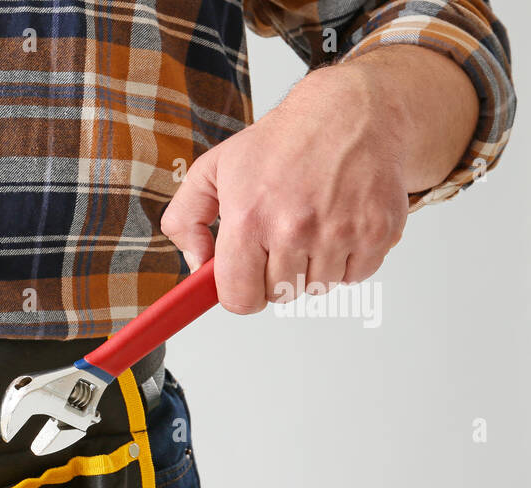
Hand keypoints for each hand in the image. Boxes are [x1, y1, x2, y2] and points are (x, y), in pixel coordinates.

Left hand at [162, 46, 477, 313]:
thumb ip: (186, 220)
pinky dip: (347, 259)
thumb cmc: (282, 142)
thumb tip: (196, 266)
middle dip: (276, 275)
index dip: (240, 293)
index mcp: (248, 218)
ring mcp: (340, 232)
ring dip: (313, 267)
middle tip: (280, 239)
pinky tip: (339, 225)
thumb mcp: (212, 170)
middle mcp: (294, 228)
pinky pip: (355, 275)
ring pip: (318, 288)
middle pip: (280, 296)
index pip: (240, 299)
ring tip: (311, 225)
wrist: (352, 111)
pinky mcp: (377, 231)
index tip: (244, 279)